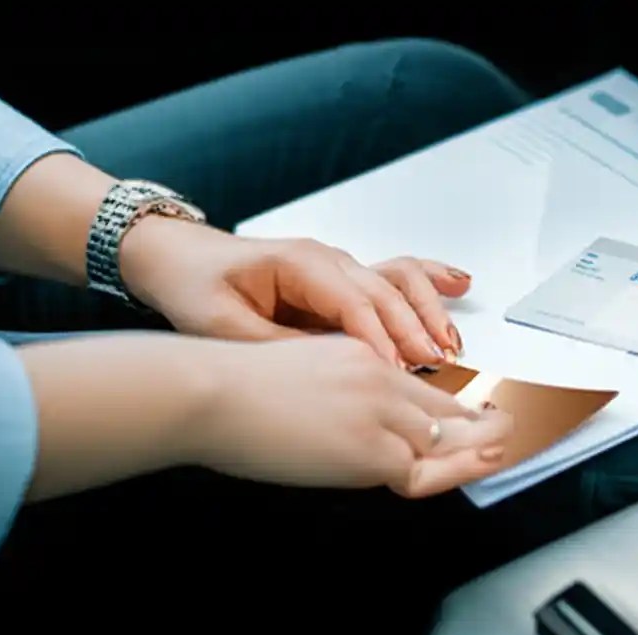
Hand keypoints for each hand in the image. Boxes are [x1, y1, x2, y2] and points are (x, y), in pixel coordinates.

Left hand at [120, 219, 471, 365]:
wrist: (178, 261)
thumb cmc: (196, 284)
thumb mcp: (223, 326)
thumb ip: (277, 347)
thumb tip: (326, 369)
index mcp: (299, 262)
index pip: (353, 301)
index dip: (378, 338)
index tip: (395, 370)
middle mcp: (328, 261)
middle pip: (386, 291)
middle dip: (414, 330)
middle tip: (436, 365)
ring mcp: (339, 270)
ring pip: (399, 280)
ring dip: (428, 310)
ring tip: (450, 343)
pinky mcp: (341, 285)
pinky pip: (395, 278)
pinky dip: (429, 283)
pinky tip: (459, 285)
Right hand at [185, 335, 509, 496]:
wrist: (213, 392)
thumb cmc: (234, 391)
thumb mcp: (299, 376)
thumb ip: (335, 396)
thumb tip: (346, 428)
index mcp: (359, 354)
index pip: (420, 385)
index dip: (453, 404)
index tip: (475, 413)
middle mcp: (379, 376)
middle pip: (444, 408)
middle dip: (479, 425)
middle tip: (507, 434)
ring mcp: (379, 410)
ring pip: (442, 438)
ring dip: (474, 451)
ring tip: (504, 453)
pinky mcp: (372, 446)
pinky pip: (424, 470)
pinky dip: (452, 473)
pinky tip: (476, 472)